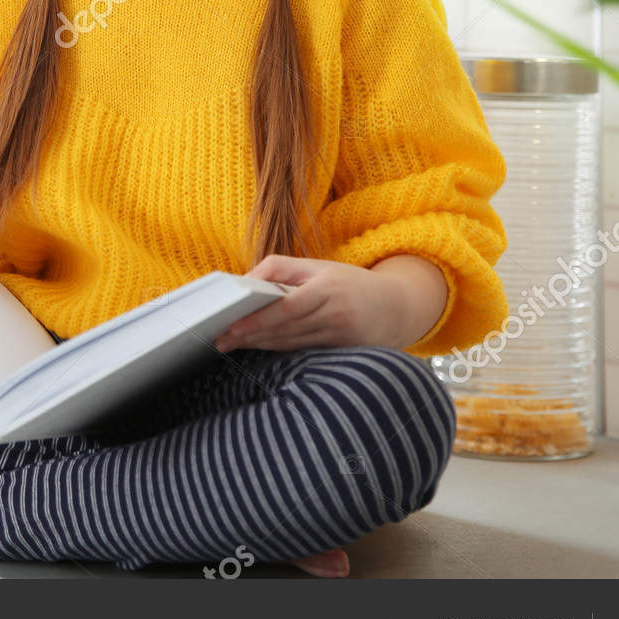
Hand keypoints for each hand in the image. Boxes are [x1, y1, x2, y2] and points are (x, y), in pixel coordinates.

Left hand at [214, 254, 444, 352]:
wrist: (397, 307)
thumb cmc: (350, 283)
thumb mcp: (318, 266)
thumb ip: (280, 268)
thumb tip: (244, 280)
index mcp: (328, 288)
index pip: (285, 307)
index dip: (256, 319)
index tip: (231, 325)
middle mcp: (335, 314)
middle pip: (283, 328)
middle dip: (249, 335)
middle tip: (221, 339)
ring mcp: (340, 337)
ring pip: (290, 343)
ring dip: (258, 345)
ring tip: (232, 344)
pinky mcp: (342, 352)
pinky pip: (302, 350)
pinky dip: (278, 349)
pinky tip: (258, 347)